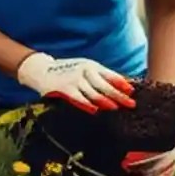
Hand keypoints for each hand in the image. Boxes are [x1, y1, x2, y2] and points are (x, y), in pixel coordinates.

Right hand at [16, 52, 134, 114]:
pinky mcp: (64, 88)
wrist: (42, 69)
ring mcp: (74, 79)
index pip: (110, 75)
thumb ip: (102, 77)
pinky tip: (94, 110)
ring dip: (105, 100)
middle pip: (104, 85)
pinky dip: (86, 104)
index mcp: (92, 66)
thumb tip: (124, 86)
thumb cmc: (69, 71)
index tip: (132, 91)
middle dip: (118, 95)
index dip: (122, 83)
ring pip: (93, 92)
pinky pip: (77, 98)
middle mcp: (85, 71)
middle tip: (130, 103)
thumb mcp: (86, 70)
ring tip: (115, 107)